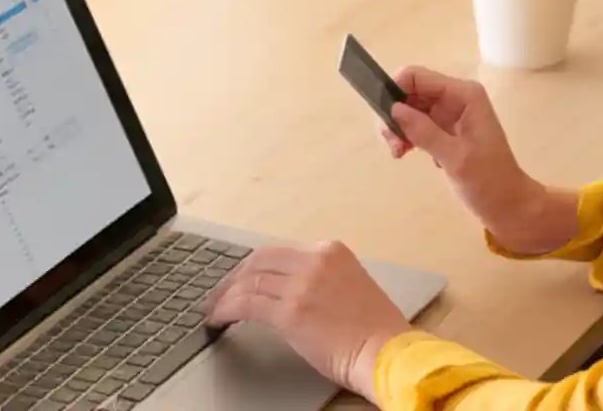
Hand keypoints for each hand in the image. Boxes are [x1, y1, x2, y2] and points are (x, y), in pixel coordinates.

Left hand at [204, 242, 410, 403]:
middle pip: (259, 260)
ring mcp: (302, 284)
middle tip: (221, 293)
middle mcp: (315, 260)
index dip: (252, 266)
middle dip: (234, 277)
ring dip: (225, 296)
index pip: (278, 251)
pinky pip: (246, 304)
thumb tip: (286, 289)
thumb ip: (319, 278)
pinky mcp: (291, 312)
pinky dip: (227, 310)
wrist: (387, 352)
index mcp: (331, 251)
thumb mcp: (350, 285)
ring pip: (248, 281)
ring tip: (215, 310)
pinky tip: (219, 319)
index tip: (240, 279)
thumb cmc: (375, 329)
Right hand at [379, 66, 573, 254]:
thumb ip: (424, 132)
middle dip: (394, 114)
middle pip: (410, 92)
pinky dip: (405, 137)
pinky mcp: (444, 132)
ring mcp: (449, 115)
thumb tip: (394, 109)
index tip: (384, 118)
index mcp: (464, 96)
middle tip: (391, 143)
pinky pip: (415, 125)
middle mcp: (456, 99)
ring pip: (409, 109)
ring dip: (397, 128)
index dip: (396, 90)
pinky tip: (404, 154)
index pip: (418, 77)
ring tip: (397, 153)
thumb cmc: (489, 182)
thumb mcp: (455, 158)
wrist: (509, 206)